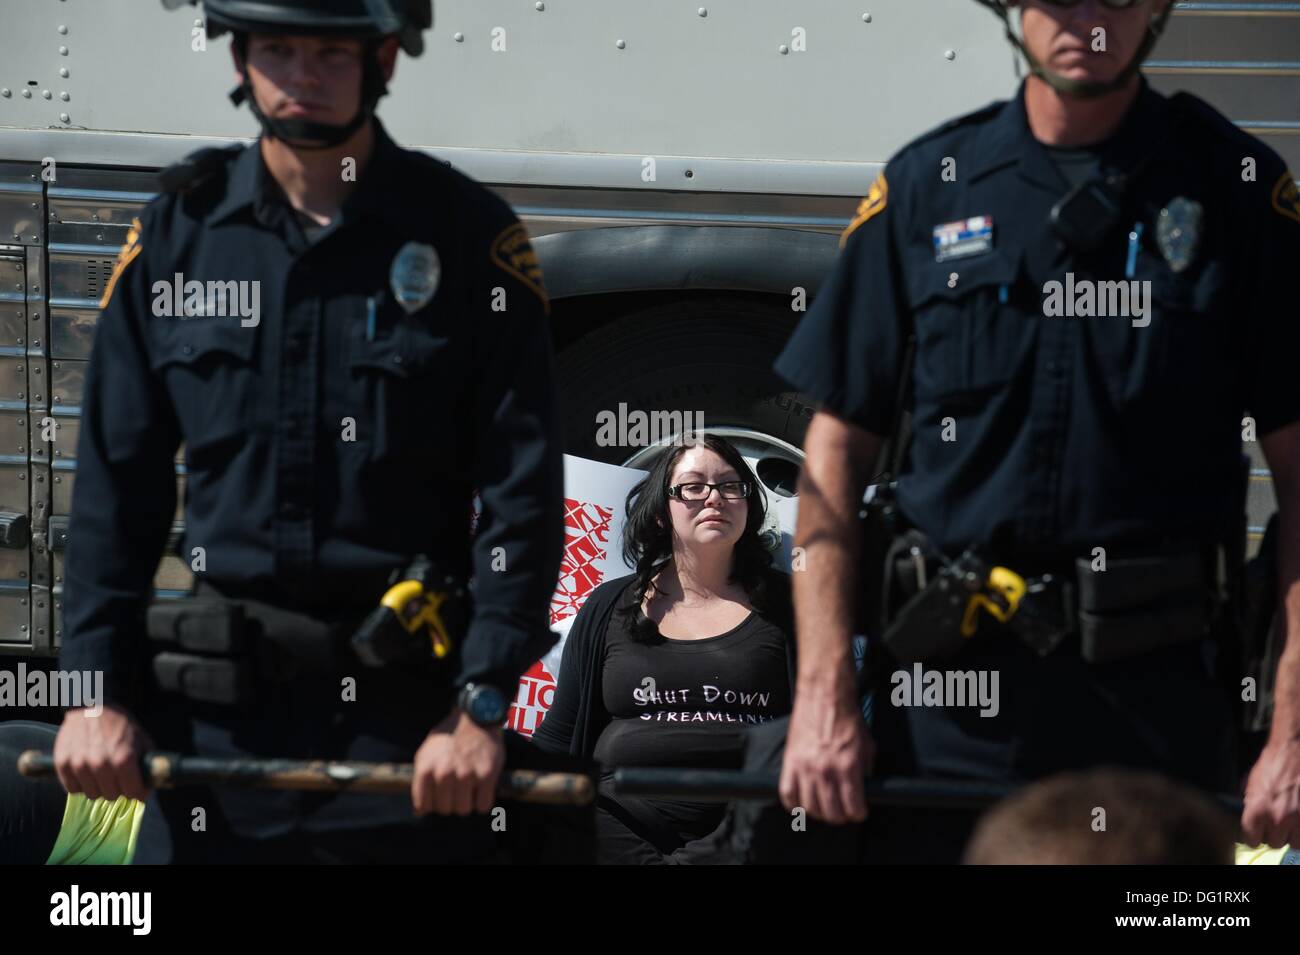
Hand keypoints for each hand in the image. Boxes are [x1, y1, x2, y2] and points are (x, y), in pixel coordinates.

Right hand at [53, 704, 153, 802]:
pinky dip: (80, 783)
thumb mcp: (141, 738)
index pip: (133, 793)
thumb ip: (147, 762)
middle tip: (117, 777)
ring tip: (101, 772)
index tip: (136, 788)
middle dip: (118, 788)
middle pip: (112, 796)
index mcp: (124, 759)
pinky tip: (86, 771)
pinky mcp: (63, 764)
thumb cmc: (118, 722)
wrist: (90, 705)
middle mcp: (101, 765)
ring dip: (98, 787)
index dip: (137, 791)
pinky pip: (72, 788)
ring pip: (92, 794)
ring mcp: (80, 765)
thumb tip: (152, 782)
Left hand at [411, 708, 505, 815]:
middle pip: (446, 810)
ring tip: (470, 786)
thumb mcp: (426, 754)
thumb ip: (421, 781)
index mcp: (425, 769)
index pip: (424, 806)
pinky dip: (483, 800)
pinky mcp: (486, 775)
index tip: (440, 795)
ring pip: (464, 810)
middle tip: (458, 788)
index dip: (433, 803)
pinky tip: (482, 788)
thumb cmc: (449, 737)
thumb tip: (419, 812)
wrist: (475, 717)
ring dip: (468, 802)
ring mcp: (466, 775)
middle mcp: (443, 774)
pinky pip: (483, 805)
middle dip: (452, 802)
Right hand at [779, 688, 874, 823]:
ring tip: (823, 806)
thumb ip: (865, 771)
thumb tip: (862, 789)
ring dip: (819, 812)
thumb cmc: (847, 719)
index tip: (858, 810)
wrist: (825, 696)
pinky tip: (802, 800)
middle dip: (840, 816)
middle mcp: (826, 770)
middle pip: (831, 813)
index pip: (853, 808)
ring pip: (810, 808)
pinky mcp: (790, 762)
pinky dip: (794, 804)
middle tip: (842, 810)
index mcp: (848, 767)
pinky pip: (788, 795)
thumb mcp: (868, 746)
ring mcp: (805, 767)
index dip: (859, 813)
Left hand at [1242, 737, 1299, 847]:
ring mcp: (1297, 819)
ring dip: (1290, 835)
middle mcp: (1277, 818)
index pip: (1251, 840)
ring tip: (1288, 823)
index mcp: (1257, 810)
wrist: (1292, 752)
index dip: (1253, 836)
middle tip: (1274, 825)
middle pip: (1274, 843)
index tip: (1256, 833)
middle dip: (1273, 835)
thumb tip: (1246, 815)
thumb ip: (1249, 803)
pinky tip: (1298, 820)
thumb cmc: (1271, 765)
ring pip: (1294, 843)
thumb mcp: (1250, 783)